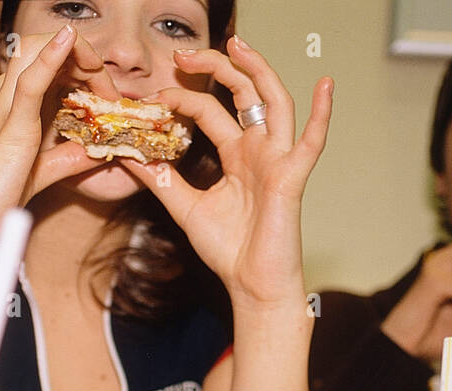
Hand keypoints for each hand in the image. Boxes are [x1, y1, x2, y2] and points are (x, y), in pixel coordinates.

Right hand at [0, 26, 119, 265]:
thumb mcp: (34, 174)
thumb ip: (64, 159)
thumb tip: (97, 151)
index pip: (40, 66)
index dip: (76, 71)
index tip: (103, 99)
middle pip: (38, 49)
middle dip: (81, 59)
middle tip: (109, 93)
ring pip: (33, 52)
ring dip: (75, 55)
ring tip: (101, 76)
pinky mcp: (8, 128)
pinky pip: (29, 81)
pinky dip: (52, 56)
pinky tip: (70, 40)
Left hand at [120, 37, 331, 308]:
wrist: (251, 286)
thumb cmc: (228, 251)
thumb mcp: (184, 207)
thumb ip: (160, 180)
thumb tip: (126, 155)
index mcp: (237, 155)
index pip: (212, 111)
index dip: (185, 98)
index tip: (156, 96)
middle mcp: (259, 151)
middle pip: (242, 94)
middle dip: (216, 68)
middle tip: (184, 53)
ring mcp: (278, 160)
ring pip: (274, 102)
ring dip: (257, 71)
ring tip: (237, 44)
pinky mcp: (292, 178)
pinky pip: (311, 141)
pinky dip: (322, 114)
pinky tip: (325, 84)